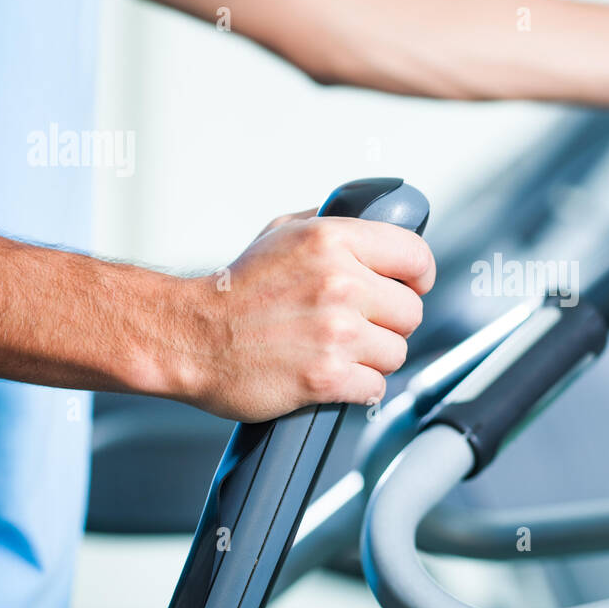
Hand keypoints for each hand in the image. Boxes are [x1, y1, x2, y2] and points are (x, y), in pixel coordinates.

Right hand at [182, 210, 434, 421]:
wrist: (190, 336)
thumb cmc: (234, 289)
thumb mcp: (281, 232)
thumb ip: (332, 224)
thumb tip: (375, 219)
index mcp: (332, 241)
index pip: (416, 256)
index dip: (418, 275)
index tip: (411, 286)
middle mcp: (339, 283)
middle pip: (411, 311)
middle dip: (389, 322)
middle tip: (360, 324)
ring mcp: (335, 332)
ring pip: (397, 353)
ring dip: (373, 357)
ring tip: (338, 350)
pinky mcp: (326, 376)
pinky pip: (375, 387)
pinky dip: (358, 387)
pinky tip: (333, 374)